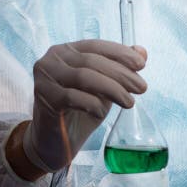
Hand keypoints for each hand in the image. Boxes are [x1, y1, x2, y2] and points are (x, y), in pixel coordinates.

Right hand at [22, 39, 147, 171]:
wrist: (55, 141)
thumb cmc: (80, 109)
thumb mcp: (104, 87)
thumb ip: (120, 68)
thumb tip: (142, 51)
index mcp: (67, 50)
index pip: (96, 45)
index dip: (120, 53)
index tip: (141, 65)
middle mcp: (53, 59)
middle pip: (92, 61)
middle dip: (121, 74)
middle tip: (141, 87)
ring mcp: (45, 77)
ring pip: (84, 77)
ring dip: (112, 89)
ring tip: (129, 102)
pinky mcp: (44, 97)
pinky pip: (72, 97)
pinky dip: (92, 103)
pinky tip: (102, 112)